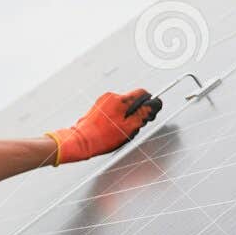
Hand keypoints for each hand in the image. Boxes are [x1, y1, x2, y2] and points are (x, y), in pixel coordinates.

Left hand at [45, 88, 160, 164]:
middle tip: (134, 126)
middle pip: (133, 100)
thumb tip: (154, 104)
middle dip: (137, 112)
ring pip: (123, 105)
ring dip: (127, 115)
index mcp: (121, 100)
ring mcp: (103, 101)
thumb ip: (143, 114)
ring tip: (120, 130)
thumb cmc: (103, 137)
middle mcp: (111, 96)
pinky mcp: (98, 106)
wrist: (81, 141)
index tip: (150, 113)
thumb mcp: (129, 128)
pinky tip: (112, 129)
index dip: (150, 103)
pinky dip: (117, 117)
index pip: (143, 93)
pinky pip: (114, 108)